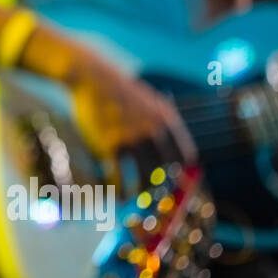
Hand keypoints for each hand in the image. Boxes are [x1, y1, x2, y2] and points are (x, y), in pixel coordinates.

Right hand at [63, 46, 196, 189]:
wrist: (91, 78)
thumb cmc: (119, 92)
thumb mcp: (149, 100)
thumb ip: (162, 122)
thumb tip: (169, 145)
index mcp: (167, 119)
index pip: (186, 155)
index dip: (184, 173)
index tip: (177, 183)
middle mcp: (153, 130)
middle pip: (168, 171)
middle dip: (164, 188)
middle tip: (157, 198)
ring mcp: (132, 138)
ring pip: (145, 178)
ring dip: (142, 194)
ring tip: (136, 200)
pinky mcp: (110, 144)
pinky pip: (119, 176)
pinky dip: (119, 190)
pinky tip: (117, 195)